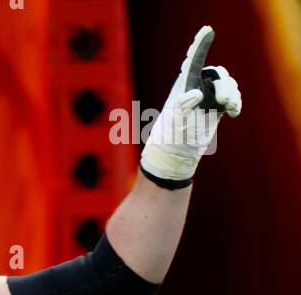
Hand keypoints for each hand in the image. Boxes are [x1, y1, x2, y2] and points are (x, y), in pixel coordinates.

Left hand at [141, 26, 241, 185]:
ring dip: (232, 94)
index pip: (194, 59)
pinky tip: (233, 113)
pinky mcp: (217, 108)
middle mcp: (198, 86)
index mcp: (185, 83)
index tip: (208, 30)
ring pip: (228, 84)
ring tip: (229, 108)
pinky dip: (236, 103)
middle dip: (224, 84)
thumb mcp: (175, 119)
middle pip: (218, 73)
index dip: (201, 43)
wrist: (177, 153)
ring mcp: (209, 97)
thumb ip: (184, 103)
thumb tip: (198, 92)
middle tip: (223, 102)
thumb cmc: (171, 135)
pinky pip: (233, 98)